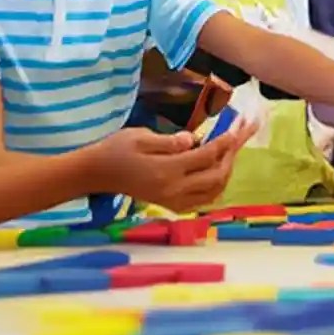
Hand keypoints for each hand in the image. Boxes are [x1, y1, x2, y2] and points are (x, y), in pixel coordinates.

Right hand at [98, 120, 257, 212]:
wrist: (97, 174)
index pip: (205, 157)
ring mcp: (173, 201)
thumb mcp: (141, 137)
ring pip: (213, 191)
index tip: (236, 129)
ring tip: (229, 152)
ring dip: (226, 172)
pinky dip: (215, 187)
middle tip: (236, 138)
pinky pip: (203, 200)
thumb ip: (170, 141)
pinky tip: (217, 171)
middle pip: (215, 176)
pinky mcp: (171, 205)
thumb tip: (194, 140)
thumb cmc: (116, 149)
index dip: (224, 143)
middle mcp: (173, 190)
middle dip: (230, 156)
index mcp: (166, 171)